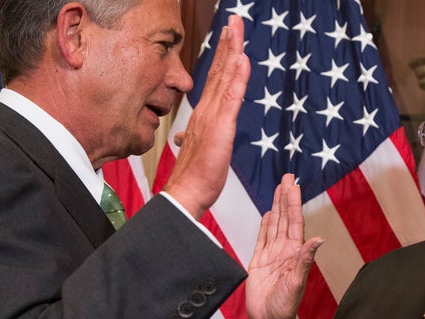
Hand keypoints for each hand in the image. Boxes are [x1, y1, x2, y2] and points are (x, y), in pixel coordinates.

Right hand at [162, 16, 250, 216]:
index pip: (215, 79)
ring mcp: (213, 116)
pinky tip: (242, 60)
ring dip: (232, 51)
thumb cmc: (193, 175)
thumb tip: (182, 136)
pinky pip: (232, 97)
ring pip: (225, 77)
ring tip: (237, 29)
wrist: (186, 192)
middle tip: (235, 20)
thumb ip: (192, 137)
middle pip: (219, 70)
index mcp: (204, 114)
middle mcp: (207, 109)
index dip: (223, 56)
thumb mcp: (197, 150)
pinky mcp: (221, 126)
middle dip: (228, 43)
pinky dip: (237, 77)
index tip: (228, 36)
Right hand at [244, 174, 321, 318]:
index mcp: (295, 253)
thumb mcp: (296, 283)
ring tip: (278, 188)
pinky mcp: (259, 262)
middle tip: (287, 176)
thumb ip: (305, 260)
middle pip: (285, 218)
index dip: (294, 203)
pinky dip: (265, 225)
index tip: (294, 184)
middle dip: (286, 197)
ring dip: (277, 206)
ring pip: (274, 225)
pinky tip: (268, 214)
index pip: (295, 222)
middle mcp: (285, 251)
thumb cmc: (284, 307)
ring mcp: (272, 255)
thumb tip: (318, 240)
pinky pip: (262, 239)